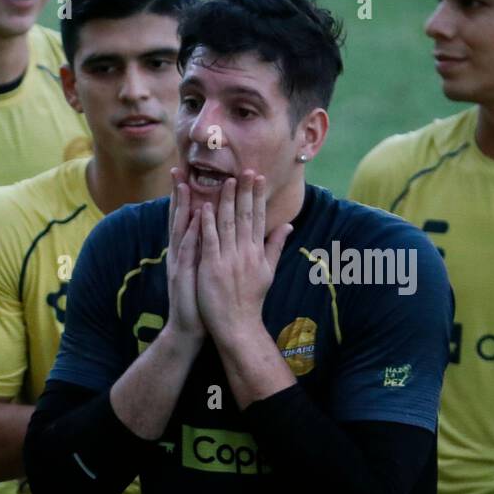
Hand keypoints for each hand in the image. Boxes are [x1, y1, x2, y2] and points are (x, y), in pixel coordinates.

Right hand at [165, 167, 204, 341]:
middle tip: (178, 171)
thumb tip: (222, 236)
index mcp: (190, 252)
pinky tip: (192, 220)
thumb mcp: (210, 273)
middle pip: (179, 219)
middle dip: (179, 195)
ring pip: (180, 230)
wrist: (189, 329)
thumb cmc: (203, 302)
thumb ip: (214, 253)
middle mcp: (181, 254)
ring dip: (182, 209)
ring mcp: (179, 264)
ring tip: (184, 186)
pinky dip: (189, 234)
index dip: (191, 198)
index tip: (192, 176)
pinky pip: (187, 252)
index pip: (190, 220)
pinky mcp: (181, 276)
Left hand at [195, 172, 292, 346]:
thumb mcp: (268, 271)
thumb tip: (288, 225)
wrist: (238, 324)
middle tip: (245, 170)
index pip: (258, 218)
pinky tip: (205, 207)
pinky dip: (207, 224)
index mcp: (257, 251)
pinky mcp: (212, 267)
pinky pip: (209, 241)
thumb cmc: (251, 299)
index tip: (259, 177)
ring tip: (225, 181)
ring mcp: (229, 259)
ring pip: (227, 224)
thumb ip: (276, 246)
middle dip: (245, 192)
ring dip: (226, 201)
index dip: (258, 196)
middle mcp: (245, 252)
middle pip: (245, 216)